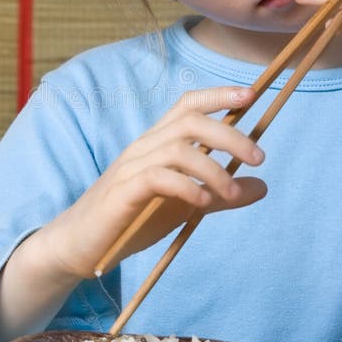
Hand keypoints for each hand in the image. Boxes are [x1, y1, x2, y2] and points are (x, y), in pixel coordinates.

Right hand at [47, 86, 266, 277]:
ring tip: (232, 193)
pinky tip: (203, 203)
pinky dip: (186, 187)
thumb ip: (221, 194)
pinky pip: (157, 178)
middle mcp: (143, 147)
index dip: (218, 95)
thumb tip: (262, 186)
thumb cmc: (132, 220)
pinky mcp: (122, 193)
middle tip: (259, 158)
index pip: (187, 105)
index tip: (251, 95)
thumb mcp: (185, 205)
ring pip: (178, 148)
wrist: (80, 245)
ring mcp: (131, 168)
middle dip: (229, 134)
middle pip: (190, 122)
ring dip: (213, 168)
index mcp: (157, 143)